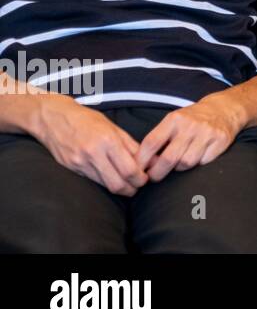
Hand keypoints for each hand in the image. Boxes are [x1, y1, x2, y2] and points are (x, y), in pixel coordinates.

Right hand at [31, 95, 148, 195]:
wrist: (54, 119)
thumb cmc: (87, 120)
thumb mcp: (113, 127)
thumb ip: (131, 145)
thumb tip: (150, 160)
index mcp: (108, 140)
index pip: (130, 170)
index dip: (141, 178)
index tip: (145, 178)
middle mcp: (94, 153)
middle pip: (118, 184)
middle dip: (132, 189)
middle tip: (137, 185)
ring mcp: (81, 163)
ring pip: (105, 186)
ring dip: (119, 188)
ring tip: (126, 183)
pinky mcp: (72, 169)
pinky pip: (93, 181)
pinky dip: (105, 183)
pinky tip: (110, 178)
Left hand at [136, 97, 244, 182]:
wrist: (223, 109)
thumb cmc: (192, 119)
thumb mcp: (174, 120)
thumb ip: (160, 137)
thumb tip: (142, 162)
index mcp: (174, 119)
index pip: (152, 142)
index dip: (142, 160)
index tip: (137, 170)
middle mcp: (190, 126)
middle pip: (168, 158)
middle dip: (157, 173)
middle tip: (153, 178)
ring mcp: (206, 133)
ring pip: (186, 163)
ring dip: (179, 168)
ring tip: (178, 163)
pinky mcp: (220, 141)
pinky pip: (203, 162)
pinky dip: (197, 163)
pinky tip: (197, 157)